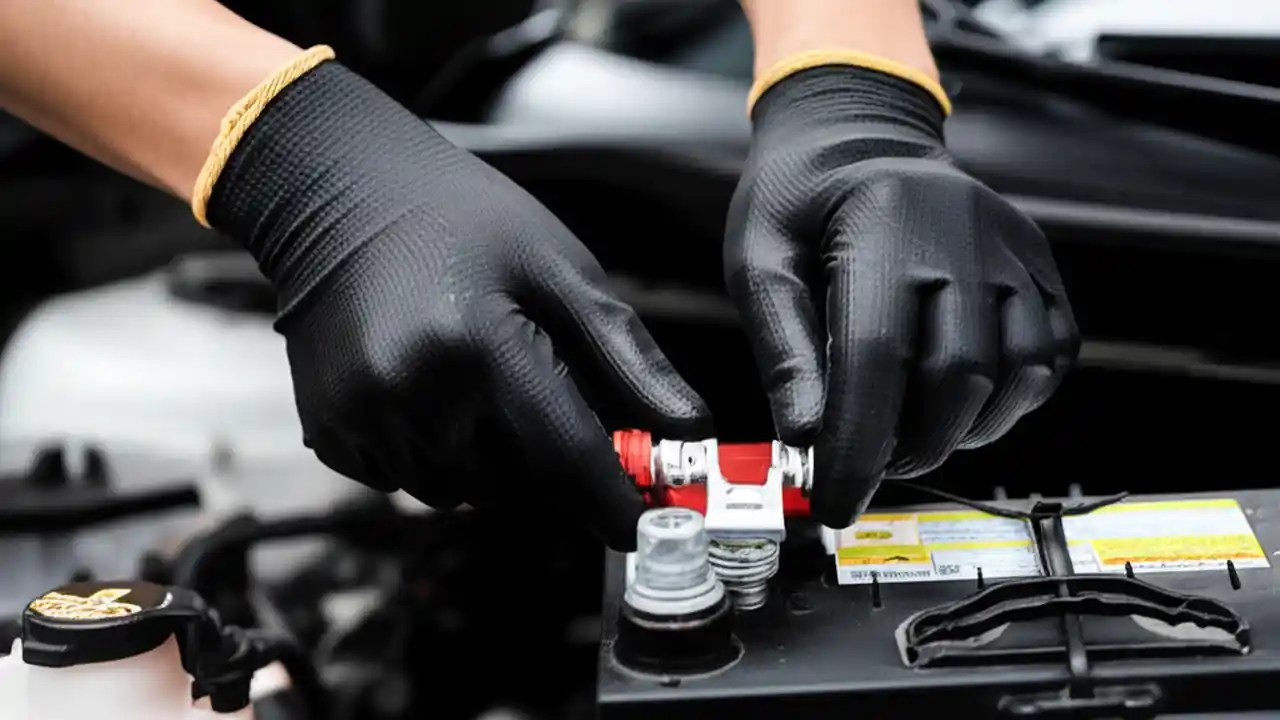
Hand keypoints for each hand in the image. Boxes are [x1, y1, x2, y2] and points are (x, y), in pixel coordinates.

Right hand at [207, 62, 710, 548]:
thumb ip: (626, 355)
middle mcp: (413, 393)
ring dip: (489, 462)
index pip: (565, 457)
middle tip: (550, 405)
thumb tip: (691, 430)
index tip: (641, 528)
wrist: (339, 193)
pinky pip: (402, 482)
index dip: (610, 502)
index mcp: (479, 345)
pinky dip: (433, 456)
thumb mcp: (558, 269)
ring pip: (458, 492)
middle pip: (513, 485)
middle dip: (548, 464)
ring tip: (484, 385)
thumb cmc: (462, 218)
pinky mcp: (327, 431)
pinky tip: (433, 393)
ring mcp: (361, 417)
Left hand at [725, 66, 1078, 527]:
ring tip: (908, 434)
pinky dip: (1009, 401)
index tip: (834, 502)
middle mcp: (963, 235)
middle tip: (868, 465)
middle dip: (908, 448)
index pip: (875, 361)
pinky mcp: (1039, 266)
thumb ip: (782, 349)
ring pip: (1011, 376)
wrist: (860, 133)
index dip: (855, 447)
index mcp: (883, 228)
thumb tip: (805, 439)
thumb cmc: (800, 199)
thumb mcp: (759, 262)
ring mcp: (1012, 250)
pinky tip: (958, 403)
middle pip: (954, 379)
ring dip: (960, 431)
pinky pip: (1047, 356)